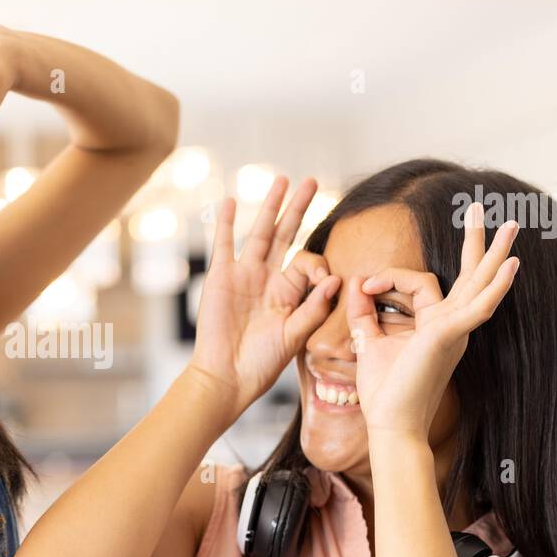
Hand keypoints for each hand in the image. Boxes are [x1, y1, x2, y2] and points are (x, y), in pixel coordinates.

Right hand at [188, 177, 340, 421]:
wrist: (227, 376)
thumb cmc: (262, 363)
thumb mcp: (295, 336)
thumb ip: (314, 307)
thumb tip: (336, 279)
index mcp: (288, 293)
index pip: (307, 262)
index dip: (320, 264)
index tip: (325, 279)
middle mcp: (267, 278)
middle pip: (285, 234)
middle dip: (297, 208)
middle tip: (310, 182)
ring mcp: (243, 275)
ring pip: (260, 232)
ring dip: (270, 206)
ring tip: (281, 180)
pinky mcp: (220, 278)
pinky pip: (224, 245)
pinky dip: (226, 224)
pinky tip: (231, 202)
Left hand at [348, 202, 519, 438]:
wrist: (390, 424)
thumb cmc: (384, 392)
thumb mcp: (368, 343)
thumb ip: (364, 314)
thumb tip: (354, 284)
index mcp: (435, 325)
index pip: (418, 282)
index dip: (387, 277)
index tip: (362, 286)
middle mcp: (451, 324)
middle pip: (470, 274)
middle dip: (477, 242)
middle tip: (484, 209)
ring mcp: (455, 330)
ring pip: (479, 284)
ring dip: (494, 253)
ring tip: (511, 225)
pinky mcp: (449, 336)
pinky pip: (477, 307)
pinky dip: (495, 287)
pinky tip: (511, 267)